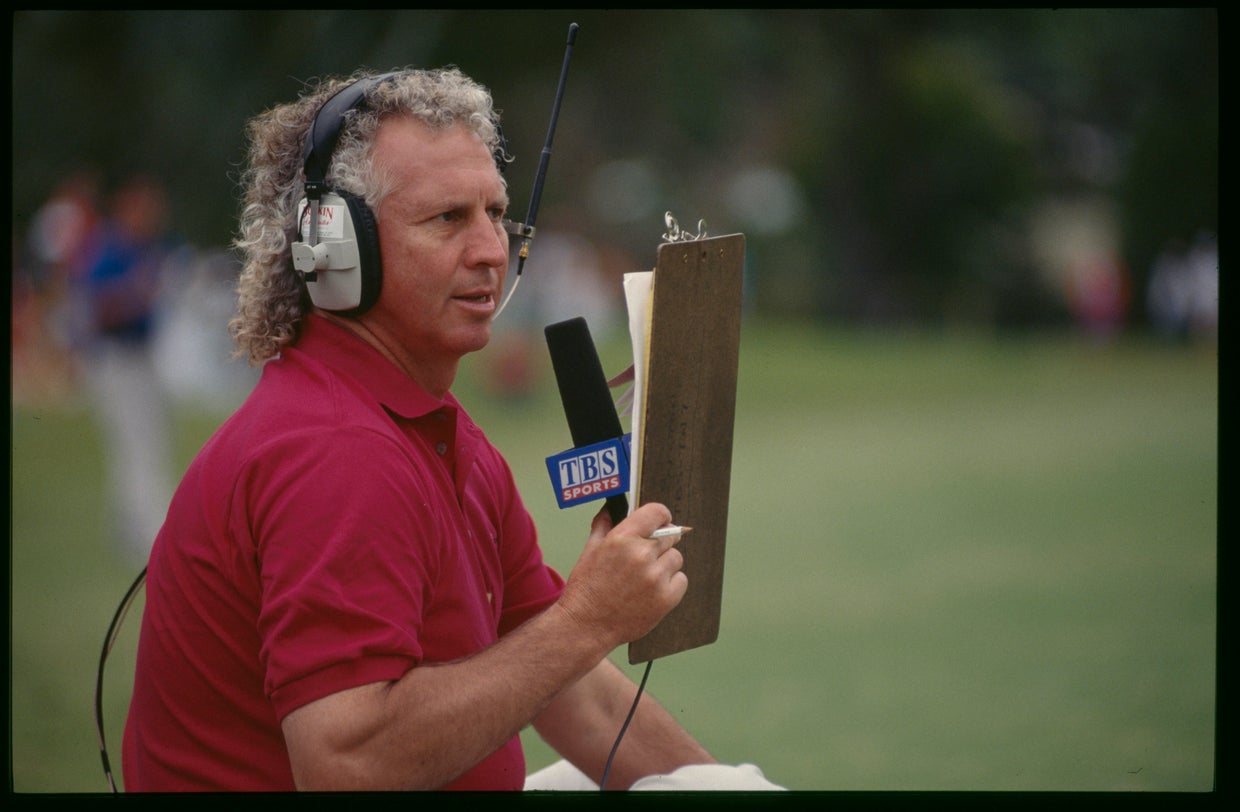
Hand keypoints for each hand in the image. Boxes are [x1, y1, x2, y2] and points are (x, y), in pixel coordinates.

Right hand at [556, 502, 687, 649]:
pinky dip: (671, 584)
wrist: (586, 626)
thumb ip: (604, 525)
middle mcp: (641, 555)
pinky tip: (652, 591)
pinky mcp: (666, 599)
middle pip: (670, 535)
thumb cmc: (586, 588)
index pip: (658, 512)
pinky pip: (681, 580)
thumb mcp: (590, 550)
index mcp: (623, 538)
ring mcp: (656, 578)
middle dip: (660, 543)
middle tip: (646, 556)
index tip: (660, 522)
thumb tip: (611, 509)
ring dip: (665, 564)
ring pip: (676, 558)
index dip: (661, 516)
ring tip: (645, 577)